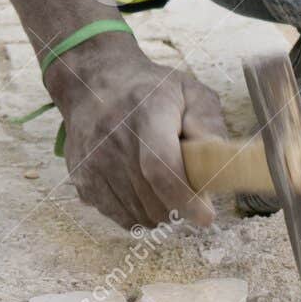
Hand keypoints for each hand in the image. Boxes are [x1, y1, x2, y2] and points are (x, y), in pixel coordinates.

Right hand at [46, 33, 226, 227]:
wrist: (90, 84)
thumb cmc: (150, 90)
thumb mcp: (188, 92)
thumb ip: (208, 124)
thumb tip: (218, 161)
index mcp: (147, 114)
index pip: (161, 168)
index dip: (185, 199)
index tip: (206, 216)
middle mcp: (114, 140)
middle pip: (153, 201)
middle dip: (179, 208)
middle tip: (189, 192)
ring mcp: (93, 163)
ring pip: (138, 216)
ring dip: (160, 213)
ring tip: (165, 188)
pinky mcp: (82, 180)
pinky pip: (119, 217)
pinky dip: (138, 214)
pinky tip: (143, 191)